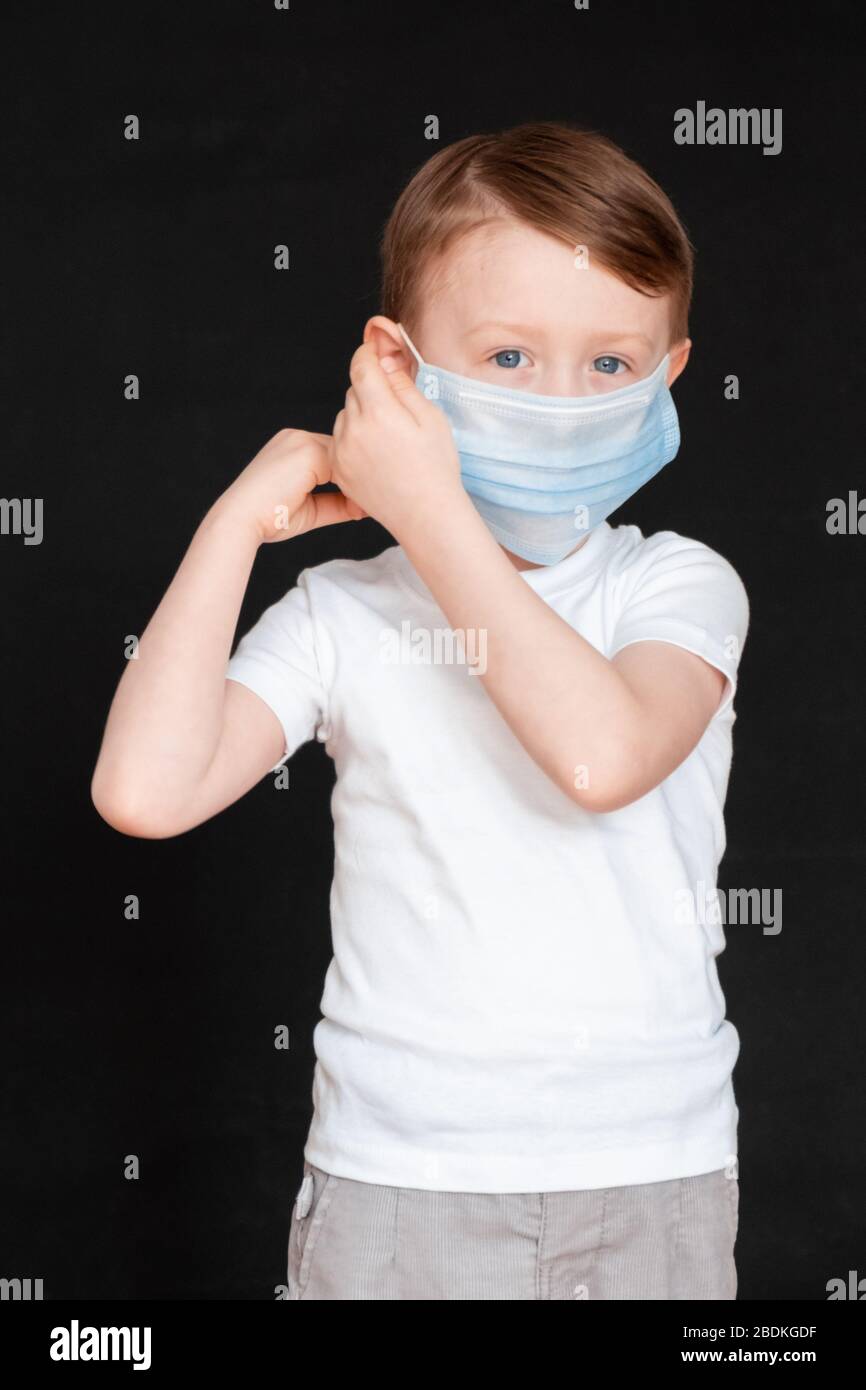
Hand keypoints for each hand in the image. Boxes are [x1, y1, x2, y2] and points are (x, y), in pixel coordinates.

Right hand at [210, 428, 366, 544]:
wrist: (241, 519)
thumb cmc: (269, 518)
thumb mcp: (310, 509)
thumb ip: (337, 504)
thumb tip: (364, 507)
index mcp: (293, 447)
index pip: (332, 457)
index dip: (349, 477)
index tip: (367, 497)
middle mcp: (296, 438)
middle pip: (342, 453)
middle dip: (357, 475)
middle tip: (375, 501)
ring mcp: (302, 441)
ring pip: (344, 457)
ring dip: (356, 478)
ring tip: (371, 502)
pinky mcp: (308, 451)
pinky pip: (342, 466)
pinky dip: (352, 484)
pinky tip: (361, 503)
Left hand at [331, 342, 461, 539]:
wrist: (426, 514)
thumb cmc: (435, 467)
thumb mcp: (430, 417)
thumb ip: (403, 384)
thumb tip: (385, 360)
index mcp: (378, 411)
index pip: (361, 365)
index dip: (368, 354)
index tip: (375, 352)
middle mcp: (353, 429)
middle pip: (354, 390)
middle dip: (371, 391)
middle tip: (396, 410)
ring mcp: (342, 451)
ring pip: (345, 415)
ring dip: (361, 416)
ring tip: (388, 439)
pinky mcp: (338, 469)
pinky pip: (340, 440)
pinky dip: (353, 439)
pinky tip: (377, 454)